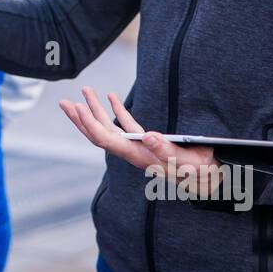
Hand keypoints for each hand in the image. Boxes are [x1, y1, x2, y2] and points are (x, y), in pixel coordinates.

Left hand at [59, 87, 222, 195]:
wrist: (208, 180)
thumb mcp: (187, 161)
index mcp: (139, 157)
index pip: (106, 140)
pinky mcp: (148, 143)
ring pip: (111, 128)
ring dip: (96, 110)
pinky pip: (128, 126)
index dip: (89, 125)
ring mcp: (139, 147)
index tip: (77, 107)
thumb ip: (166, 149)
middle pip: (100, 135)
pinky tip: (112, 97)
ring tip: (85, 91)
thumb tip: (147, 135)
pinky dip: (118, 111)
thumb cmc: (199, 172)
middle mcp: (134, 152)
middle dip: (81, 118)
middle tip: (63, 102)